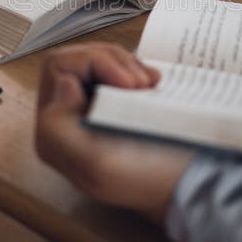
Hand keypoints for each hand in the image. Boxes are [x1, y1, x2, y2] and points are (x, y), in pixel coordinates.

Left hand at [35, 43, 193, 223]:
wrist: (187, 183)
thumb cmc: (146, 176)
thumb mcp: (97, 163)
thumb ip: (60, 126)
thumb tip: (63, 82)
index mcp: (54, 130)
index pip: (60, 67)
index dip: (95, 64)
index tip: (130, 85)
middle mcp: (67, 116)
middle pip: (78, 58)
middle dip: (113, 62)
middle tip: (143, 84)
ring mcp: (91, 106)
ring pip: (99, 59)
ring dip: (128, 66)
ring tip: (151, 85)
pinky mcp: (115, 101)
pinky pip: (117, 68)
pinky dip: (137, 69)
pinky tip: (154, 82)